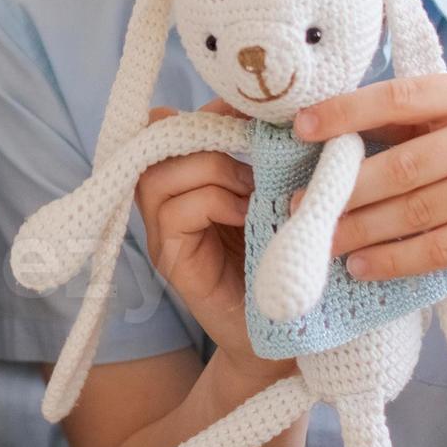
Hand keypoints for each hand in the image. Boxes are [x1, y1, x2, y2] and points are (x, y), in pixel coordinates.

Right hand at [134, 106, 296, 386]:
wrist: (292, 338)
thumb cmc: (291, 263)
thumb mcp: (282, 199)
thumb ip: (273, 160)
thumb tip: (287, 111)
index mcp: (192, 179)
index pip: (170, 123)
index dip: (206, 109)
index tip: (249, 110)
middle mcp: (169, 201)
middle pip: (155, 140)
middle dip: (206, 134)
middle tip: (252, 150)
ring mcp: (165, 233)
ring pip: (159, 175)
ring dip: (212, 171)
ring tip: (253, 190)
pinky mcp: (172, 262)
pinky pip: (174, 213)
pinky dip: (213, 203)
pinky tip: (248, 216)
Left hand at [294, 74, 446, 279]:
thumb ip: (432, 117)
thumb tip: (348, 130)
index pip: (400, 98)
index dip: (346, 113)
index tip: (301, 128)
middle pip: (399, 166)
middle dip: (341, 189)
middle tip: (294, 204)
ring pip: (413, 212)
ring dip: (358, 230)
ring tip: (318, 239)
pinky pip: (439, 248)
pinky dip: (395, 260)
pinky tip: (363, 266)